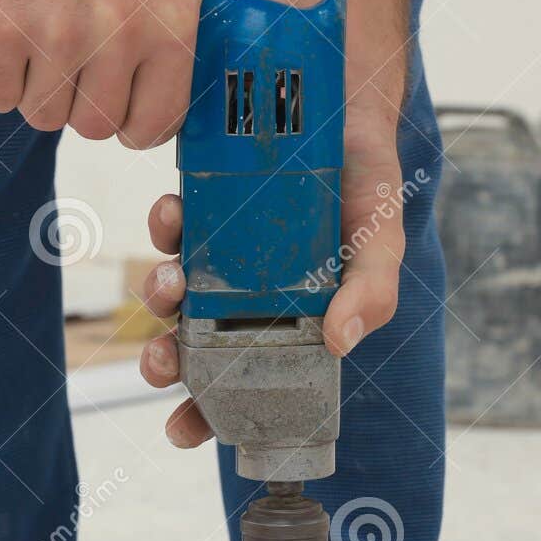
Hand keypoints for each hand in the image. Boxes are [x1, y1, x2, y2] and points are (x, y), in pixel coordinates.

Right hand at [0, 0, 208, 146]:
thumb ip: (183, 23)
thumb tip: (179, 82)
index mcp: (172, 21)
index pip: (158, 121)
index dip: (137, 128)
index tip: (123, 119)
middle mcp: (121, 34)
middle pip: (96, 127)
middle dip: (82, 106)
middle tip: (75, 69)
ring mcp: (60, 35)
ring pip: (45, 117)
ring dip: (39, 93)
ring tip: (41, 48)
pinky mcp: (5, 30)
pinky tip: (8, 45)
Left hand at [135, 122, 405, 447]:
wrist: (350, 107)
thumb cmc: (367, 189)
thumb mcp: (380, 242)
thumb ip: (371, 292)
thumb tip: (340, 342)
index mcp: (283, 319)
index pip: (239, 382)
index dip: (206, 413)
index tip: (180, 433)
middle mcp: (241, 293)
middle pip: (190, 343)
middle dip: (167, 360)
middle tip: (163, 360)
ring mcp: (216, 253)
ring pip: (171, 289)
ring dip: (160, 294)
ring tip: (172, 282)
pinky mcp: (199, 206)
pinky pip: (170, 227)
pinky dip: (165, 226)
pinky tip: (172, 213)